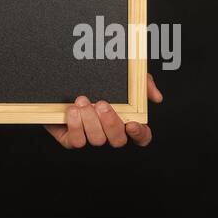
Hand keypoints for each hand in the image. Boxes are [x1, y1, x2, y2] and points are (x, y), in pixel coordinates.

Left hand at [44, 73, 162, 148]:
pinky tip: (73, 111)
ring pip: (97, 140)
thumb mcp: (122, 76)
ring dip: (90, 121)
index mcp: (124, 119)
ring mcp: (90, 136)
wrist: (60, 77)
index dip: (139, 134)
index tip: (131, 123)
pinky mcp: (71, 138)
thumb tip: (156, 97)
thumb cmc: (95, 80)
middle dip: (110, 123)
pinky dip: (76, 126)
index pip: (141, 136)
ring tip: (83, 101)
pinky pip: (77, 142)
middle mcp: (108, 131)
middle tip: (101, 104)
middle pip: (118, 140)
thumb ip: (142, 83)